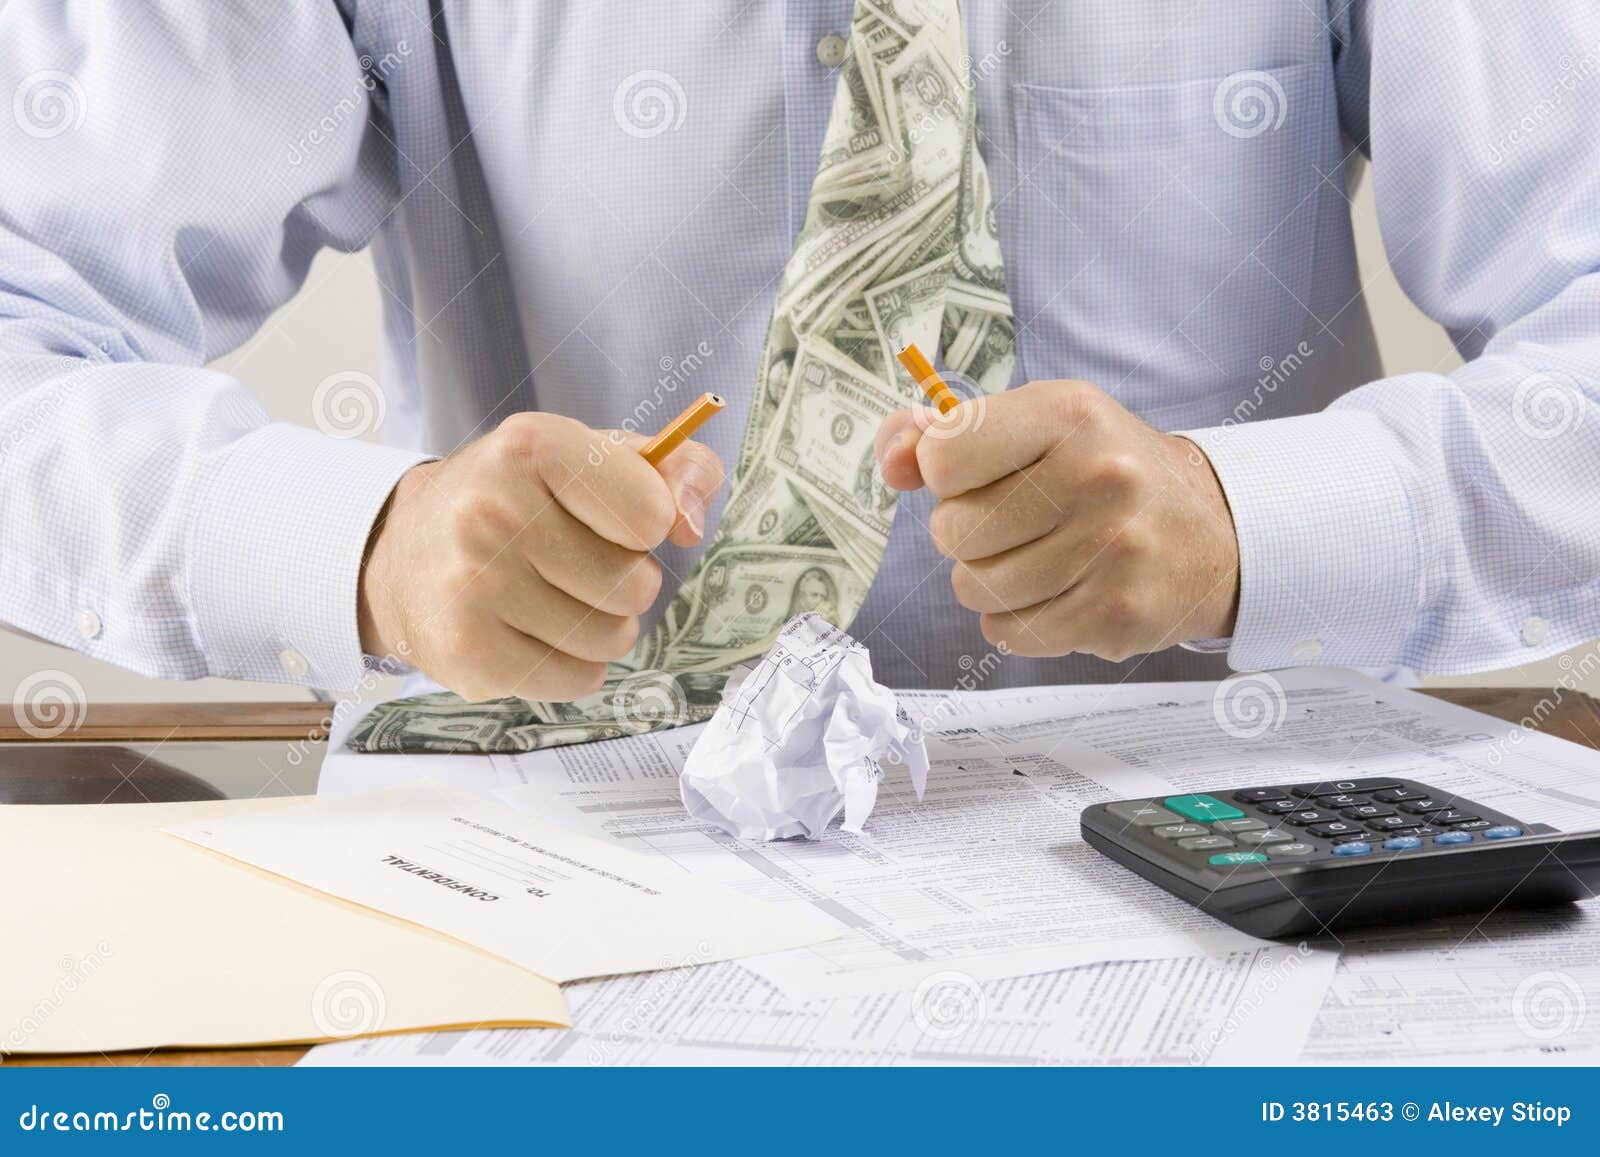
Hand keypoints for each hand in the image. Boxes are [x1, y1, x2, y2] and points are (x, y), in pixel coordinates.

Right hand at [358, 413, 723, 700]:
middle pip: (636, 585)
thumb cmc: (517, 501)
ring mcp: (472, 585)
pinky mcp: (466, 652)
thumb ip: (673, 468)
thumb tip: (691, 523)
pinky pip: (577, 680)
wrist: (401, 552)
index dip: (645, 525)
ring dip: (602, 629)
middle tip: (576, 566)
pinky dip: (572, 667)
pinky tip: (532, 635)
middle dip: (625, 584)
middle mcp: (491, 510)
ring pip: (612, 638)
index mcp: (530, 445)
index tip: (610, 519)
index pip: (651, 513)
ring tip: (555, 600)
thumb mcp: (590, 456)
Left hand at [875, 379, 1238, 661]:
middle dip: (966, 534)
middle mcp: (1097, 476)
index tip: (975, 474)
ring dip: (989, 580)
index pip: (943, 456)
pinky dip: (1017, 619)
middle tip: (1012, 524)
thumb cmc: (1105, 472)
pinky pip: (1011, 632)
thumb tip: (892, 459)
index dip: (943, 473)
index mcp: (1069, 415)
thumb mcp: (1038, 424)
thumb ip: (946, 434)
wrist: (1214, 532)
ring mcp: (1113, 549)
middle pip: (954, 531)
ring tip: (1034, 558)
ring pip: (976, 588)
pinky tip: (1055, 593)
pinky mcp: (1117, 612)